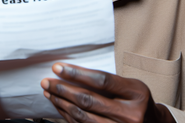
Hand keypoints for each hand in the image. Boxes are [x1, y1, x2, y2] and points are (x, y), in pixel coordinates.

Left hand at [41, 63, 174, 122]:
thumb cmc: (138, 101)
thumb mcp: (132, 86)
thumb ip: (108, 82)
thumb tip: (72, 72)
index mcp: (137, 94)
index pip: (102, 81)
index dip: (77, 73)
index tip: (58, 68)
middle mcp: (130, 114)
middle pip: (89, 100)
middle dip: (63, 89)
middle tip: (47, 81)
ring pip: (83, 116)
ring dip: (62, 103)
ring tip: (49, 93)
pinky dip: (68, 116)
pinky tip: (59, 106)